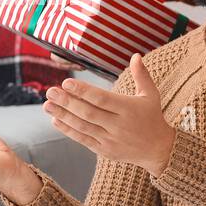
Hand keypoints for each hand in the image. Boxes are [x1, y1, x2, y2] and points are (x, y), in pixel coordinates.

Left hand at [43, 54, 176, 175]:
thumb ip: (142, 75)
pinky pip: (83, 139)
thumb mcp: (151, 95)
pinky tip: (56, 120)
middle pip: (88, 113)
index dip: (83, 91)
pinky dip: (68, 130)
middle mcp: (119, 125)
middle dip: (67, 102)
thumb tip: (136, 55)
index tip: (66, 82)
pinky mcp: (105, 150)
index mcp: (129, 109)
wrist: (158, 149)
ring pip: (83, 126)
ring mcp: (111, 139)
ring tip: (47, 105)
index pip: (102, 99)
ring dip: (63, 115)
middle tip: (50, 91)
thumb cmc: (152, 117)